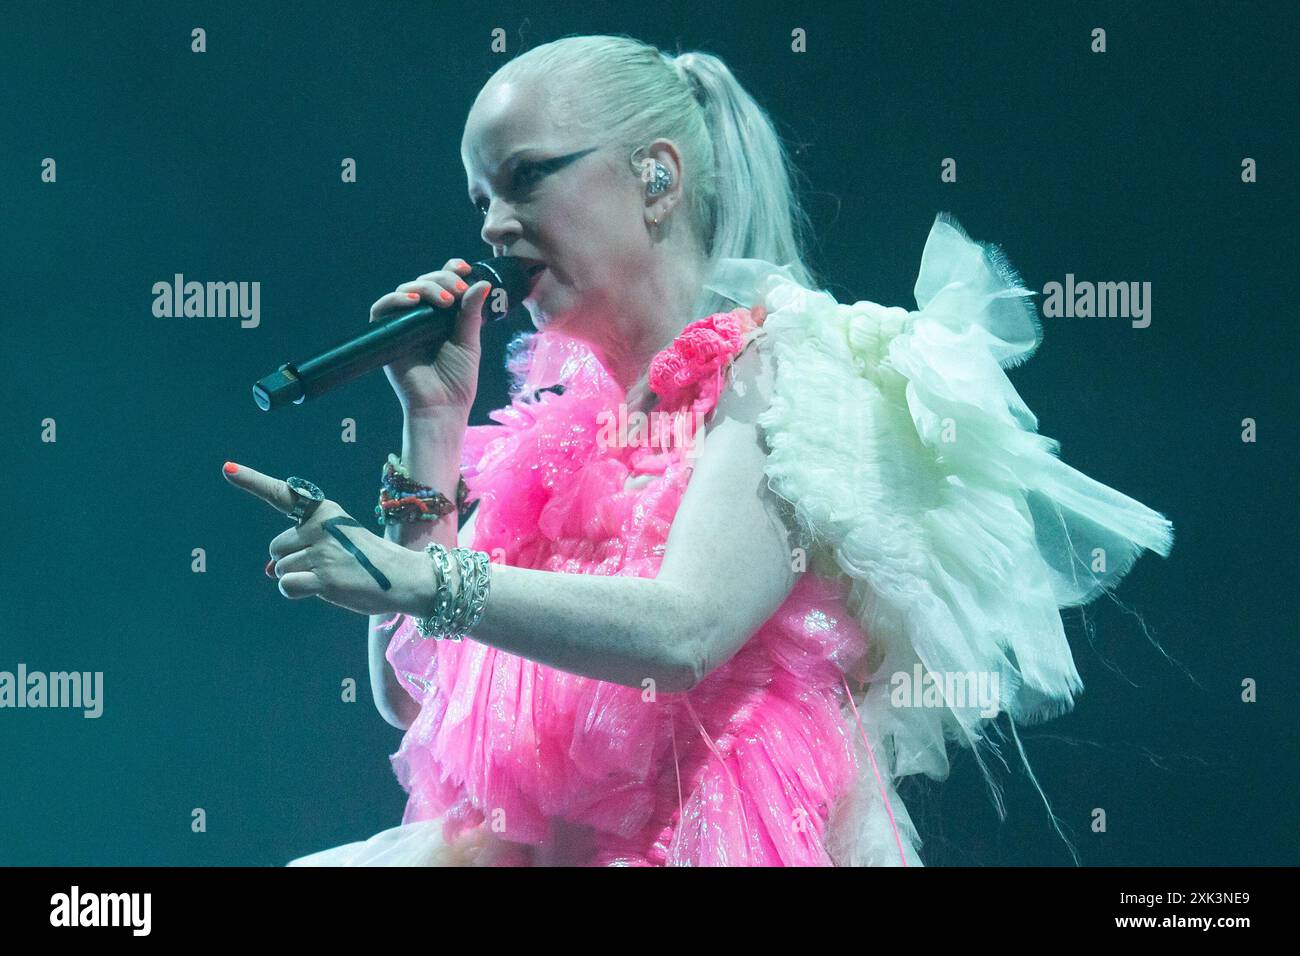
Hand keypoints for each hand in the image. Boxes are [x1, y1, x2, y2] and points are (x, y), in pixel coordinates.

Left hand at [222, 461, 427, 616]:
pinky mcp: (324, 578)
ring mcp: (322, 552)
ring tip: (331, 575)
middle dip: (292, 559)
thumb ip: (301, 548)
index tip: (227, 469)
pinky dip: (297, 591)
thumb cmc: (365, 558)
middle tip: (326, 563)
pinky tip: (322, 589)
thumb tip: (270, 571)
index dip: (252, 481)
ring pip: (281, 569)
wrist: (402, 576)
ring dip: (300, 577)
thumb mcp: (336, 540)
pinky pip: (288, 586)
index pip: (283, 494)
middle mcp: (320, 526)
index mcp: (323, 510)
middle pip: (276, 547)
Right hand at [369, 258, 492, 415]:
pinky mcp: (387, 336)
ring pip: (406, 290)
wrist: (442, 407)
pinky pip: (383, 309)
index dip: (451, 270)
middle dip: (443, 280)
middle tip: (458, 292)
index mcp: (443, 317)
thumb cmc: (457, 380)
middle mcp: (422, 318)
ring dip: (425, 287)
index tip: (465, 268)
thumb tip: (481, 283)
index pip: (443, 284)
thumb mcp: (469, 341)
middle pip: (425, 282)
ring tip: (444, 300)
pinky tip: (414, 301)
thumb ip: (471, 312)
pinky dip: (396, 299)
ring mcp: (404, 325)